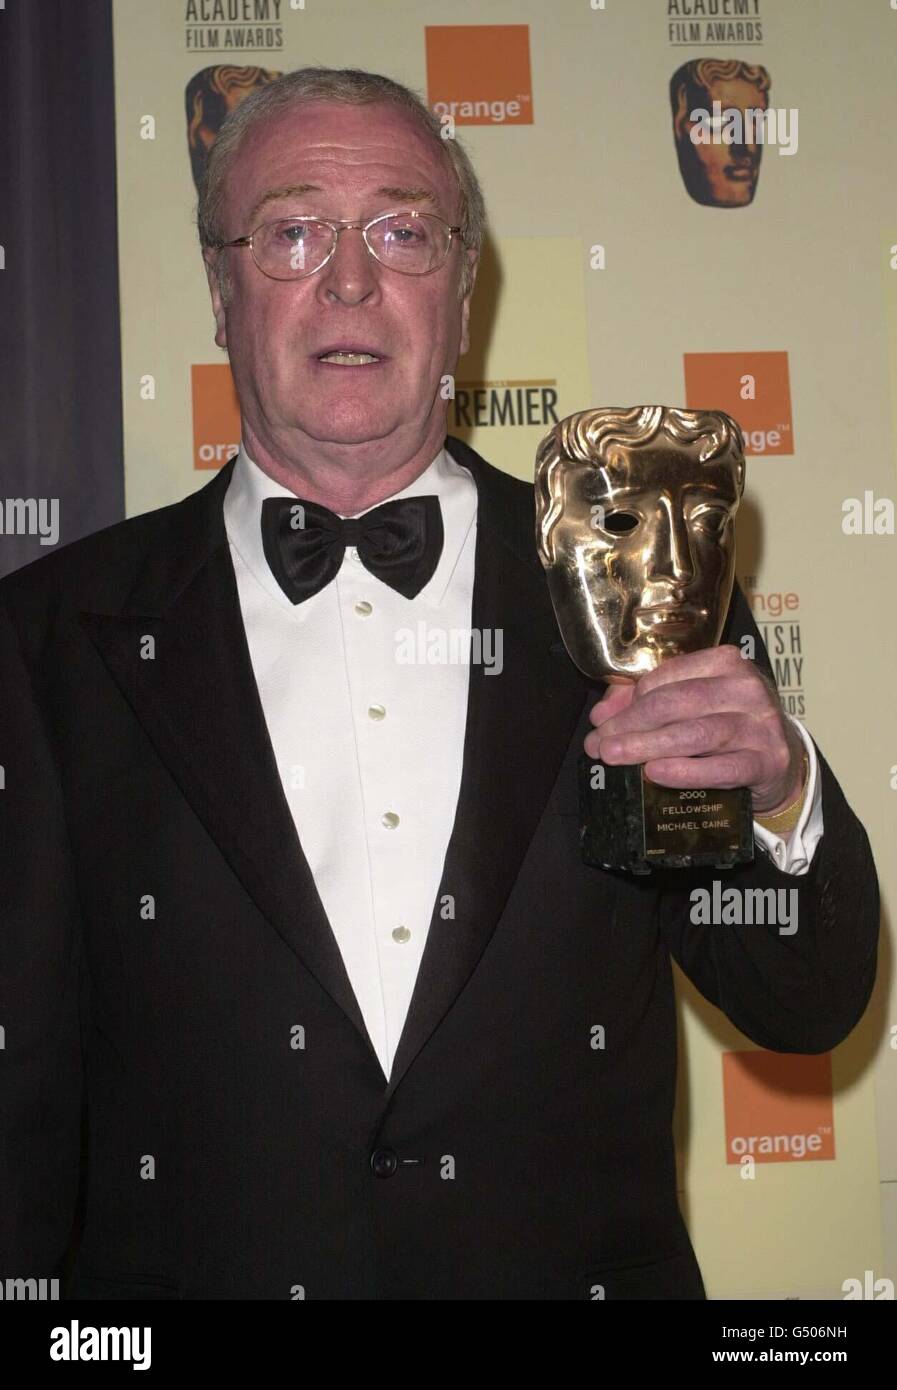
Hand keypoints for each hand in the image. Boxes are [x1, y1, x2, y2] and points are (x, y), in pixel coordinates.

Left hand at [583, 645, 805, 815]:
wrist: (781, 761)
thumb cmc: (727, 726)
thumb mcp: (691, 706)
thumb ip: (646, 702)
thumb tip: (602, 715)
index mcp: (724, 663)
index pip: (665, 678)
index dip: (626, 701)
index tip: (600, 723)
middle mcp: (745, 688)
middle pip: (677, 703)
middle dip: (631, 724)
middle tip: (600, 744)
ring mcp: (760, 725)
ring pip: (697, 733)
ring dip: (649, 745)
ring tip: (615, 756)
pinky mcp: (768, 761)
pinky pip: (724, 768)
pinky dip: (687, 771)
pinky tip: (656, 773)